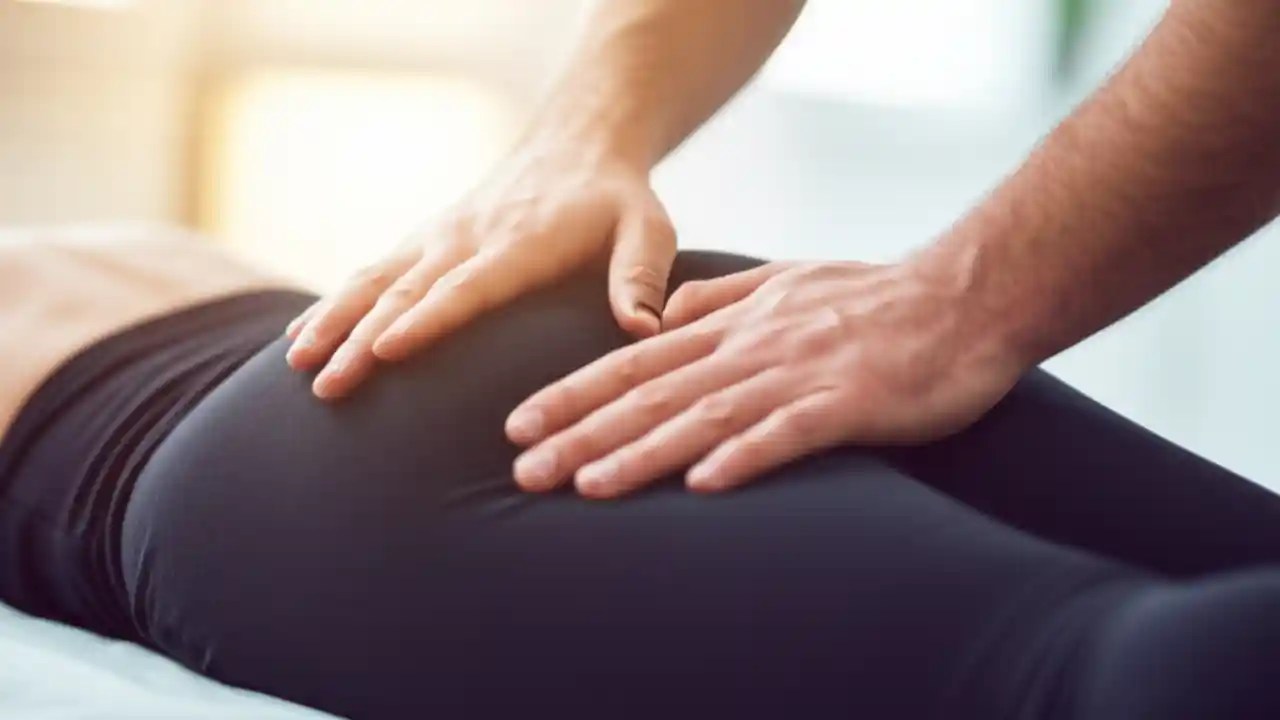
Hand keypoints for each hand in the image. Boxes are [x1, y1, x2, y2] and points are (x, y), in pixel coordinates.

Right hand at [284, 141, 675, 398]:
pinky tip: (302, 337)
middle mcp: (467, 238)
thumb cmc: (616, 200)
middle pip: (405, 292)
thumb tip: (643, 330)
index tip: (384, 351)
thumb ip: (641, 277)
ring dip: (332, 320)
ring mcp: (439, 236)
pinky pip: (371, 272)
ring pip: (374, 279)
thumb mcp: (646, 229)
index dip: (425, 319)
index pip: (465, 287)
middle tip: (325, 384)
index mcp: (518, 244)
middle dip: (360, 338)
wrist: (578, 143)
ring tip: (295, 364)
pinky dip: (334, 303)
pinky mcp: (426, 239)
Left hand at [504, 259, 1026, 497]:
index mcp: (733, 323)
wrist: (963, 294)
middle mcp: (750, 346)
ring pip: (703, 415)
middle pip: (651, 394)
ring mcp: (796, 372)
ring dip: (642, 453)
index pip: (634, 362)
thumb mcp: (783, 281)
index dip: (572, 393)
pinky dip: (744, 455)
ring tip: (587, 486)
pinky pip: (788, 431)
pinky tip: (703, 485)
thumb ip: (718, 296)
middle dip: (582, 433)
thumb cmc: (872, 296)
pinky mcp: (847, 400)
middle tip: (525, 472)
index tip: (517, 425)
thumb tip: (661, 314)